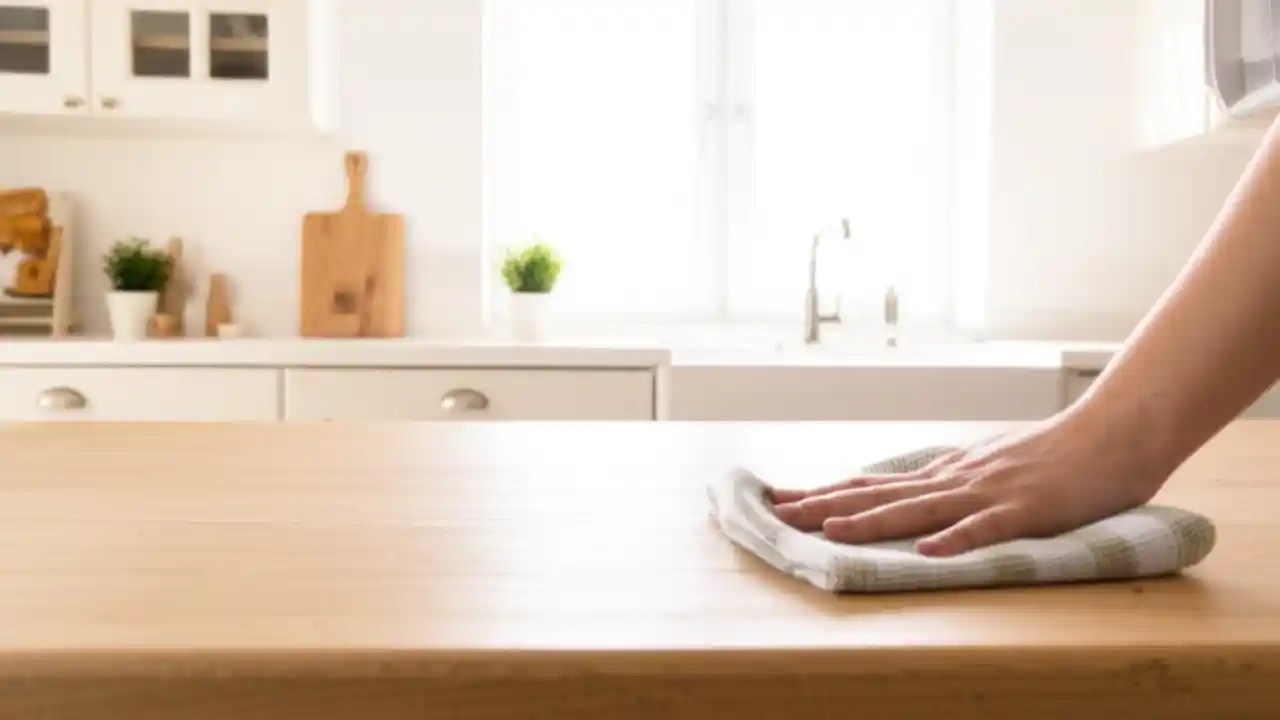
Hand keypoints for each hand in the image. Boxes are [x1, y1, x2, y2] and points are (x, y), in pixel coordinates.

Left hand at [768, 414, 1171, 555]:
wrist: (1113, 433)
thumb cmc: (1053, 454)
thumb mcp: (987, 464)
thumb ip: (948, 480)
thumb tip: (906, 489)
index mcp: (946, 473)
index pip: (874, 484)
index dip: (827, 494)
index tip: (782, 502)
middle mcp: (955, 479)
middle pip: (881, 495)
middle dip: (828, 507)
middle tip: (779, 515)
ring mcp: (988, 492)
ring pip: (920, 509)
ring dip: (874, 521)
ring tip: (830, 531)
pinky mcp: (1027, 509)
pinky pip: (987, 527)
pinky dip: (956, 540)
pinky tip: (929, 552)